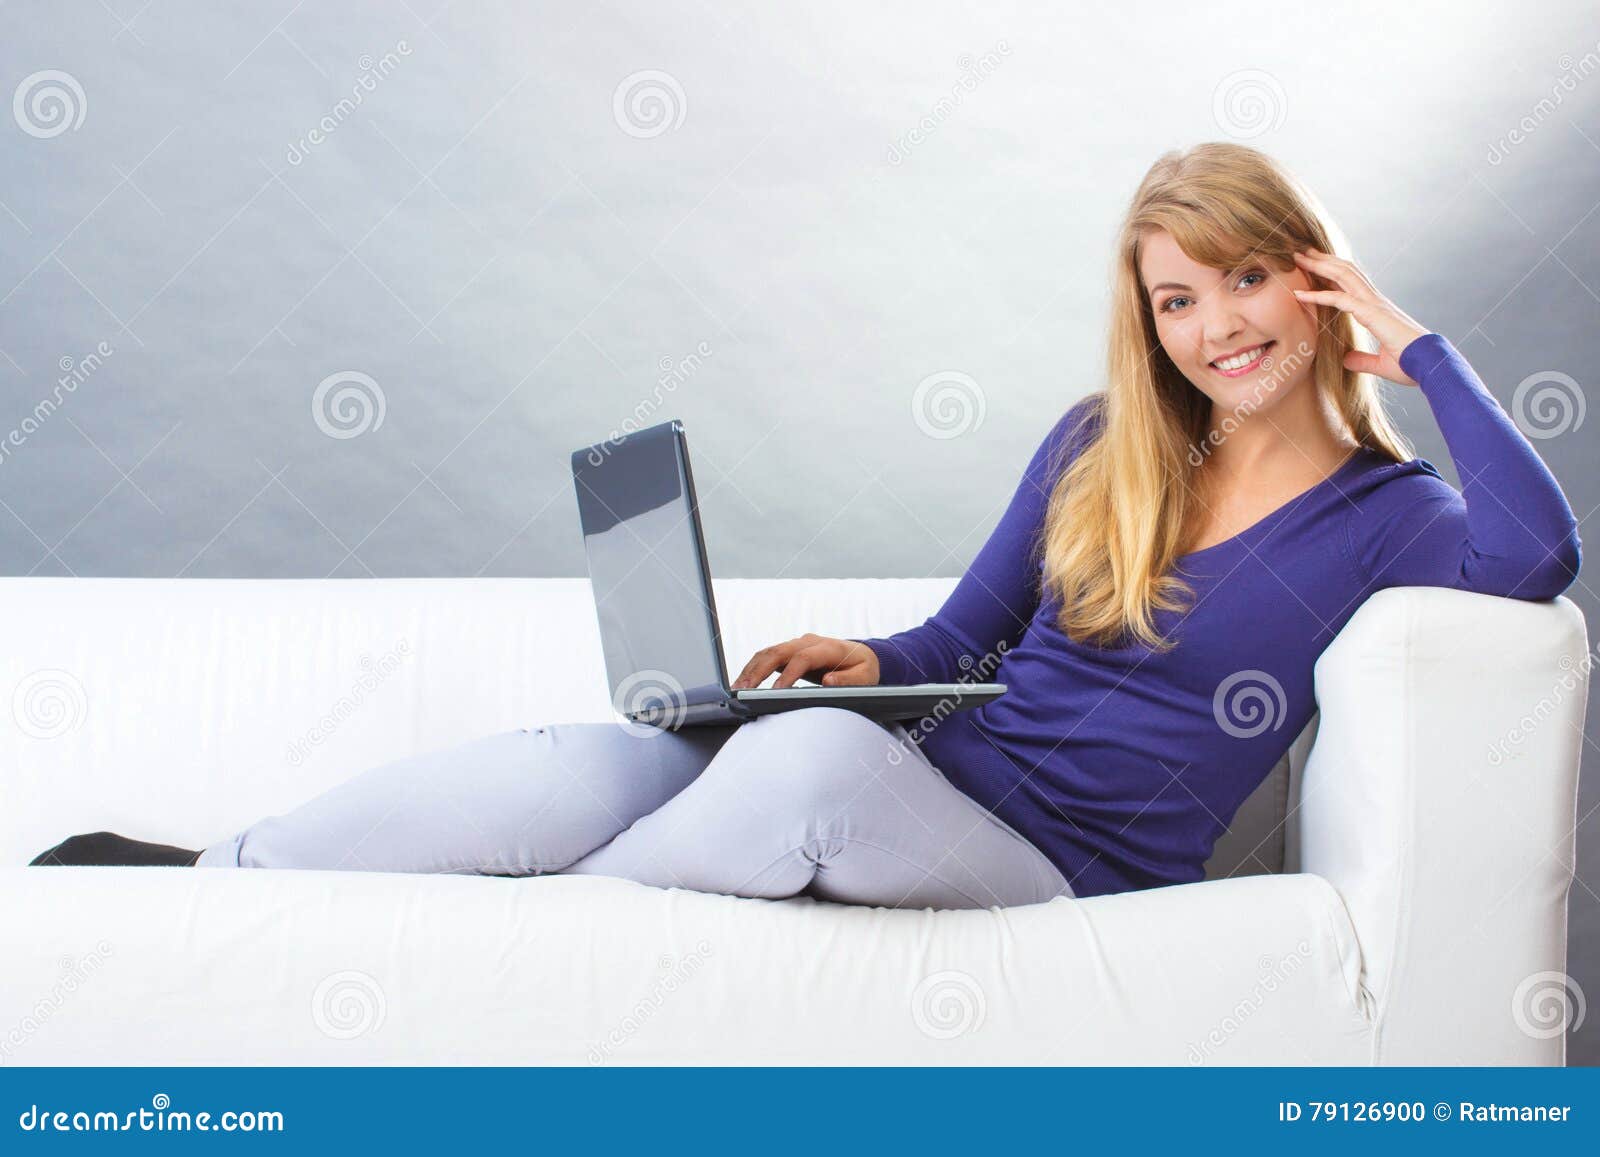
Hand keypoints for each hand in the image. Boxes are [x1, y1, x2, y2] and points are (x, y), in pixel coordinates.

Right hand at [731, 633, 880, 689]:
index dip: (788, 675)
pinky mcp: (790, 651)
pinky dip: (753, 668)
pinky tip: (743, 683)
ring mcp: (798, 645)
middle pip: (779, 651)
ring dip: (751, 669)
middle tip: (744, 690)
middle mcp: (809, 642)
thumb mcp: (865, 678)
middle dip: (759, 671)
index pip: (803, 658)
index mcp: (828, 647)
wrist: (861, 656)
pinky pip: (767, 657)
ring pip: (768, 652)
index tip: (776, 693)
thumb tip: (828, 681)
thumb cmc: (863, 669)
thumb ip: (848, 681)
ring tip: (737, 689)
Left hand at [1291, 248, 1429, 385]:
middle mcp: (1375, 301)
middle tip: (1301, 252)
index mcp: (1377, 310)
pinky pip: (1341, 300)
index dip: (1332, 274)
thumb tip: (1346, 361)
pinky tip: (1300, 294)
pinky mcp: (1373, 314)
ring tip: (1298, 258)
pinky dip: (1319, 295)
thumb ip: (1362, 360)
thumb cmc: (1411, 365)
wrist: (1431, 366)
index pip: (1351, 284)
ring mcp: (1375, 305)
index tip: (1313, 267)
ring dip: (1319, 266)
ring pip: (1343, 277)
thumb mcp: (1380, 364)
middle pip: (1345, 272)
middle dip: (1323, 260)